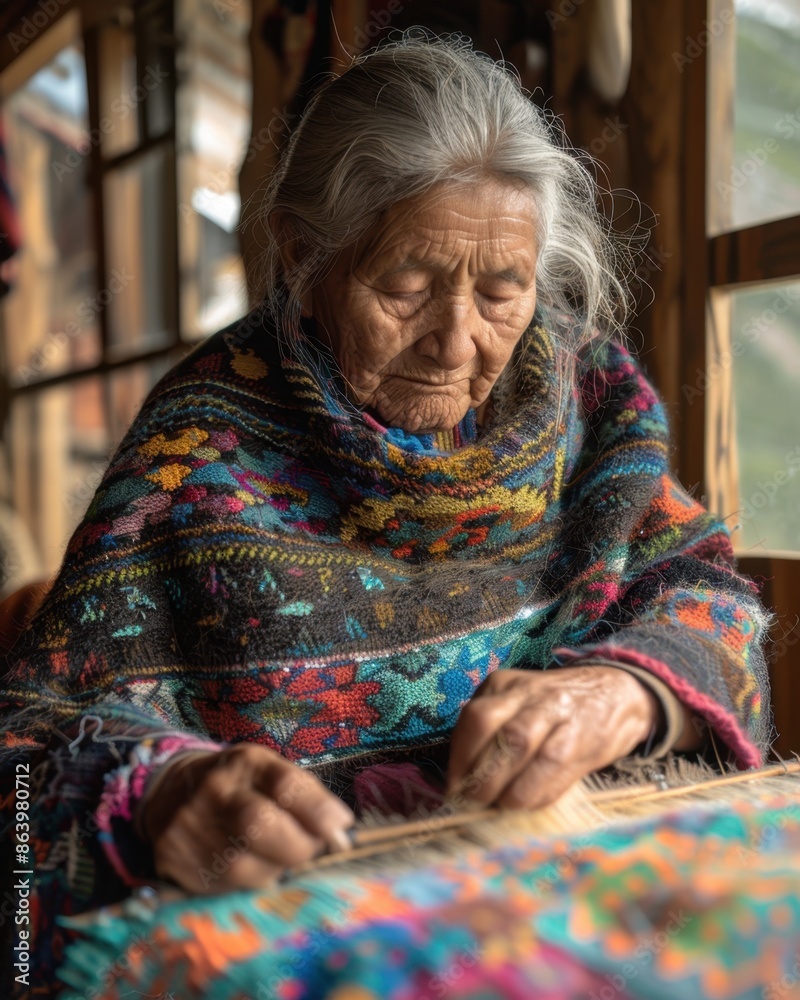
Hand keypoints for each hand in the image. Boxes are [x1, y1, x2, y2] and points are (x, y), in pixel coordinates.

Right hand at [140, 743, 354, 893]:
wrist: (170, 793)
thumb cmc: (241, 786)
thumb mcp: (271, 773)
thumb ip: (307, 798)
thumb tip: (341, 830)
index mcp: (247, 762)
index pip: (285, 785)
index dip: (317, 811)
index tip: (341, 828)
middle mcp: (215, 790)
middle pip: (260, 824)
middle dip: (297, 847)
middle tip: (310, 850)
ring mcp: (191, 827)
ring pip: (245, 866)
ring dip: (275, 869)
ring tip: (278, 856)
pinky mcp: (175, 860)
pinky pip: (224, 885)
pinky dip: (248, 881)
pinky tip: (251, 866)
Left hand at [447, 665, 659, 809]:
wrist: (613, 693)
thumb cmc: (549, 708)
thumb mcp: (512, 705)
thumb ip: (486, 734)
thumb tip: (458, 783)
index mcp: (504, 684)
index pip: (475, 720)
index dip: (460, 760)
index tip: (454, 790)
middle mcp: (532, 694)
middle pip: (502, 736)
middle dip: (483, 779)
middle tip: (474, 803)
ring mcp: (562, 715)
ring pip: (528, 752)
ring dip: (508, 791)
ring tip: (498, 807)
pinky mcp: (586, 740)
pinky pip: (555, 772)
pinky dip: (536, 795)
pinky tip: (527, 805)